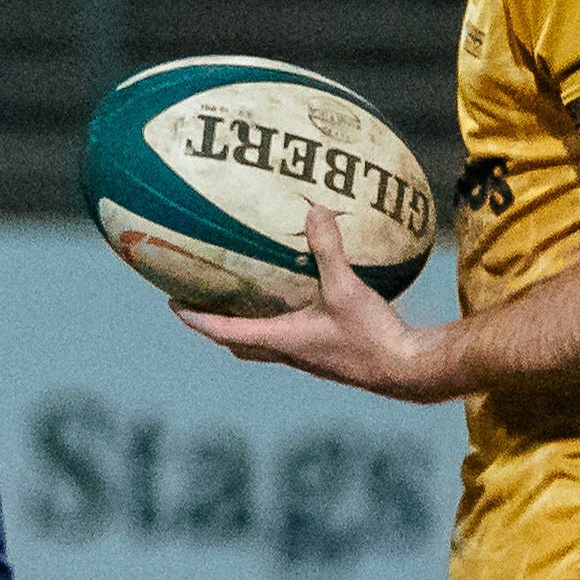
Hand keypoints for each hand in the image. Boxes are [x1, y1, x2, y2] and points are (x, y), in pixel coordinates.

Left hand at [183, 205, 459, 401]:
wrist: (406, 370)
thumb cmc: (372, 336)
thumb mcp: (347, 288)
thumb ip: (328, 250)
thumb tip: (313, 210)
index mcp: (282, 340)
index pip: (224, 331)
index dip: (196, 319)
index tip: (173, 304)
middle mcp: (288, 353)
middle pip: (238, 344)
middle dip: (215, 325)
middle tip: (199, 303)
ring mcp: (306, 358)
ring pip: (262, 345)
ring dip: (244, 327)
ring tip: (239, 301)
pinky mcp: (326, 356)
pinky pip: (289, 340)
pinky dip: (278, 323)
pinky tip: (298, 302)